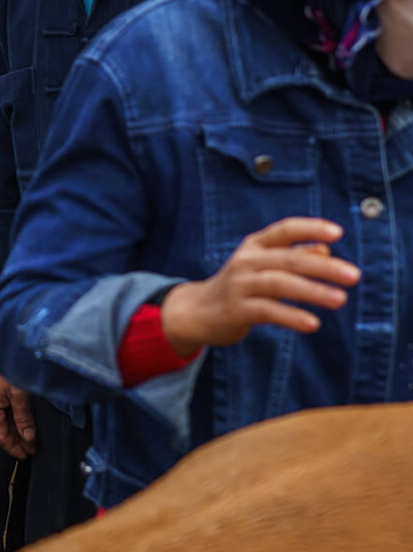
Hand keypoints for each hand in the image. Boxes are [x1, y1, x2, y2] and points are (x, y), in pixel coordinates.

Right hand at [0, 360, 35, 459]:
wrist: (0, 343)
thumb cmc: (8, 366)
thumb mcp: (19, 393)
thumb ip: (23, 417)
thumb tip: (28, 437)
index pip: (1, 436)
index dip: (14, 448)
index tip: (27, 455)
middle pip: (0, 430)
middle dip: (16, 442)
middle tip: (31, 450)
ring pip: (2, 422)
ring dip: (15, 432)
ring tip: (30, 440)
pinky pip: (2, 412)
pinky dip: (12, 420)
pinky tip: (21, 423)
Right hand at [160, 218, 360, 356]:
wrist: (196, 312)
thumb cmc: (239, 287)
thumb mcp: (263, 266)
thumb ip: (293, 257)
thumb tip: (325, 251)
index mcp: (254, 246)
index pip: (284, 230)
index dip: (310, 228)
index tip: (338, 233)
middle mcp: (246, 261)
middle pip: (288, 259)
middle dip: (324, 268)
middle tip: (354, 275)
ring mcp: (239, 285)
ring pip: (280, 284)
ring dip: (313, 291)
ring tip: (340, 299)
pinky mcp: (236, 310)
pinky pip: (268, 311)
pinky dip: (291, 316)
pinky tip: (313, 323)